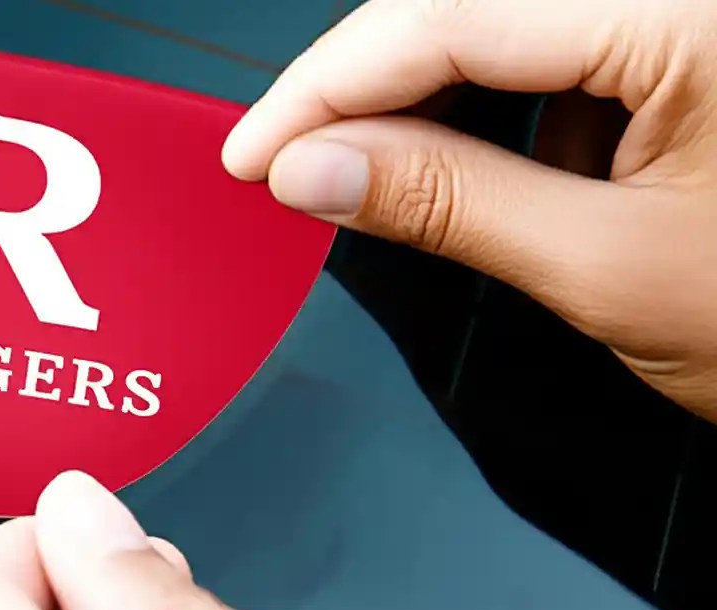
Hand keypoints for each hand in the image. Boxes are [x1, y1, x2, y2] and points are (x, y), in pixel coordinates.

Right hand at [222, 0, 716, 422]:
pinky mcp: (683, 45)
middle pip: (466, 4)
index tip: (253, 153)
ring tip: (393, 179)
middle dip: (366, 88)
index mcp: (687, 11)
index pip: (446, 17)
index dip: (324, 86)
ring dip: (432, 99)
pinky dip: (503, 111)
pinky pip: (558, 52)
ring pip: (501, 24)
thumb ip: (445, 203)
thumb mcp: (605, 267)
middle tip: (294, 167)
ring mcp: (679, 19)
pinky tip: (504, 173)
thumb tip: (310, 169)